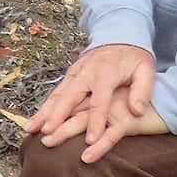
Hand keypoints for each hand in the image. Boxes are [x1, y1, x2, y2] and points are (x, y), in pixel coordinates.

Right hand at [25, 44, 158, 162]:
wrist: (119, 35)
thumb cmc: (134, 58)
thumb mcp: (146, 70)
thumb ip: (142, 91)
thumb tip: (136, 112)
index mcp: (106, 73)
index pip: (99, 102)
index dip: (95, 122)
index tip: (91, 141)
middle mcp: (86, 73)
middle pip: (69, 97)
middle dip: (57, 116)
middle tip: (47, 133)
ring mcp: (75, 73)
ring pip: (57, 95)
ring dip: (44, 112)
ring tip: (31, 129)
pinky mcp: (70, 74)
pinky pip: (55, 92)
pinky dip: (44, 106)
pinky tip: (35, 119)